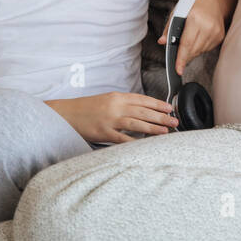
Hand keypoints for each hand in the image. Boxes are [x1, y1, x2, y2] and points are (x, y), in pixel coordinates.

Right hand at [46, 93, 180, 144]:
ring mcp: (110, 120)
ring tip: (166, 131)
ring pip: (137, 124)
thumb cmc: (87, 108)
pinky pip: (123, 138)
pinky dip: (136, 141)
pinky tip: (146, 144)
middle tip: (174, 121)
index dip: (158, 104)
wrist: (66, 114)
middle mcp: (115, 107)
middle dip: (161, 117)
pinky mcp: (104, 133)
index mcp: (117, 97)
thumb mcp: (107, 100)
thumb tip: (142, 110)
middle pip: (143, 112)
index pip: (142, 100)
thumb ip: (123, 104)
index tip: (169, 108)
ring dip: (154, 128)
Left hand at [158, 0, 233, 75]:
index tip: (177, 69)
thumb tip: (162, 42)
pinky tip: (198, 38)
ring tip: (188, 41)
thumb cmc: (195, 2)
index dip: (181, 58)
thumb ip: (169, 28)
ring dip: (191, 51)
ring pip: (200, 51)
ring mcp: (215, 32)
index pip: (186, 44)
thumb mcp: (179, 10)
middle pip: (193, 50)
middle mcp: (207, 27)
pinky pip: (206, 48)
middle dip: (184, 57)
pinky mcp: (220, 36)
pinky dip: (199, 47)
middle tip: (178, 58)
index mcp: (195, 19)